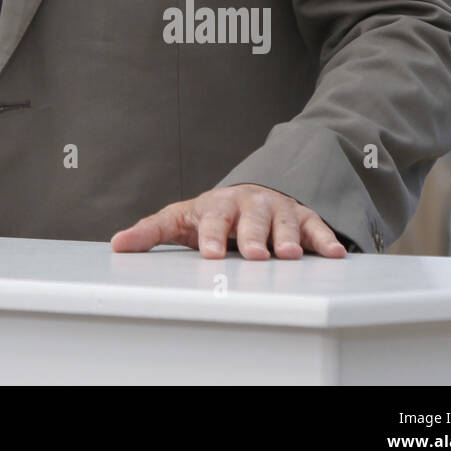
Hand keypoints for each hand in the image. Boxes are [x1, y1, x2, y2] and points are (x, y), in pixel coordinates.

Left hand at [110, 183, 347, 258]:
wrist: (249, 195)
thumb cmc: (212, 215)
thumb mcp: (180, 220)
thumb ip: (150, 232)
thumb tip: (117, 244)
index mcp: (217, 206)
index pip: (212, 220)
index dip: (211, 236)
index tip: (210, 254)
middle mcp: (248, 204)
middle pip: (250, 220)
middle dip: (251, 237)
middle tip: (253, 255)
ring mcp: (276, 208)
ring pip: (283, 221)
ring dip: (287, 237)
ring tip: (288, 255)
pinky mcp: (302, 217)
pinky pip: (316, 226)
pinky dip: (324, 239)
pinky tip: (333, 254)